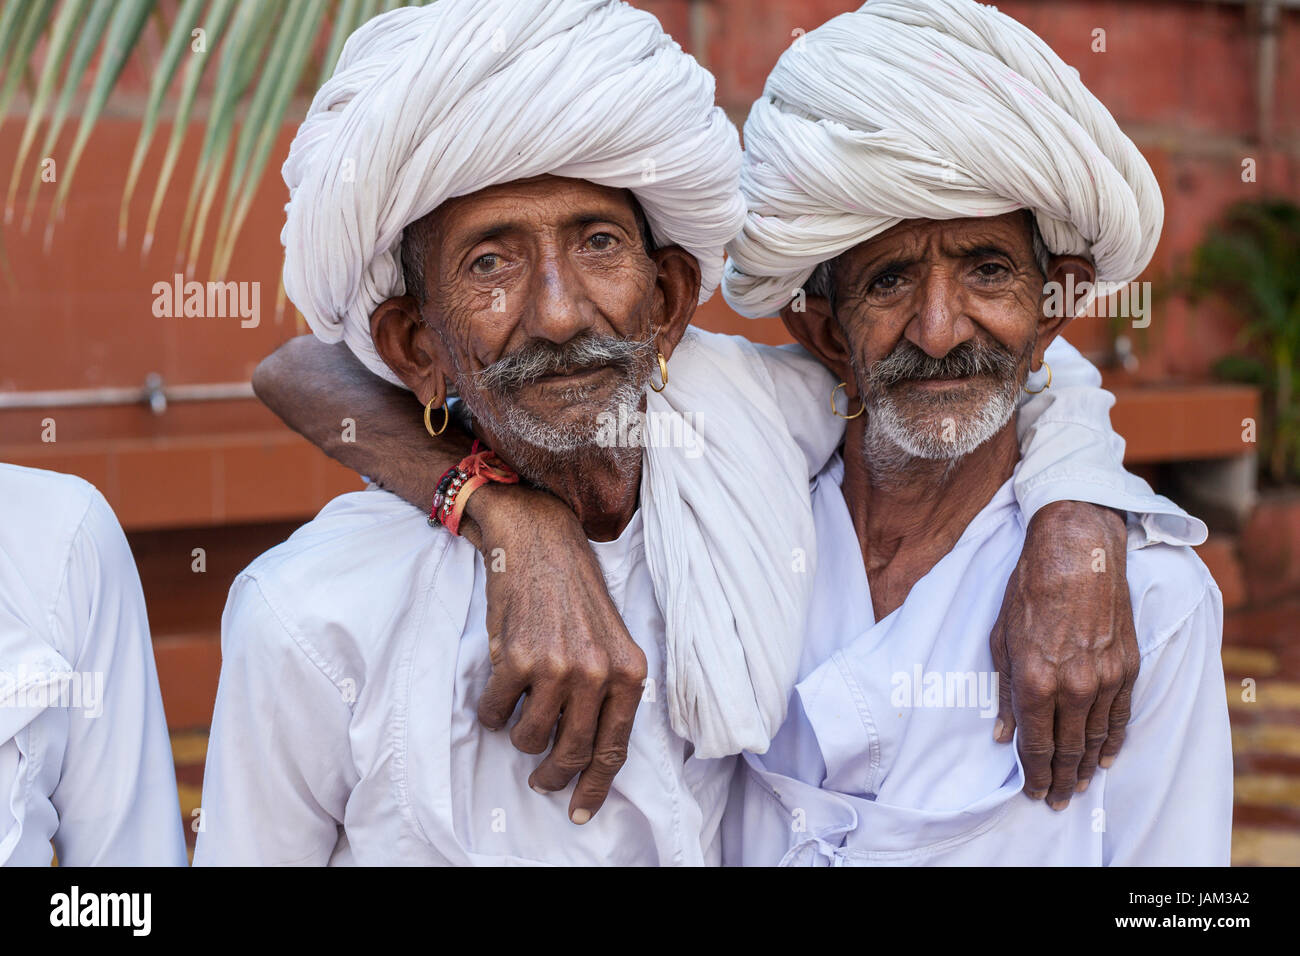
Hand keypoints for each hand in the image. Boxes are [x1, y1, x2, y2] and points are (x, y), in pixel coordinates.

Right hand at [462, 484, 646, 824]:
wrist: (540, 543)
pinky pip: (497, 713)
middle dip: (553, 775)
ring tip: (520, 717)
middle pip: (572, 753)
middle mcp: (597, 673)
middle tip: (541, 778)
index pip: (614, 748)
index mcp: (628, 673)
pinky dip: (493, 713)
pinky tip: (498, 694)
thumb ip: (609, 691)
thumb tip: (590, 751)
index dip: (595, 787)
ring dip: (520, 737)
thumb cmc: (575, 594)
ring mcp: (557, 667)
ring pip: (529, 738)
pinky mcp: (516, 660)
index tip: (580, 811)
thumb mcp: (612, 641)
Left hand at [989, 500, 1138, 809]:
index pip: (1035, 744)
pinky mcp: (1128, 666)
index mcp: (1033, 680)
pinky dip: (1114, 741)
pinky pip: (1122, 716)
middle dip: (1060, 780)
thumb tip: (1001, 734)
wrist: (1077, 552)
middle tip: (1057, 801)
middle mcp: (1071, 686)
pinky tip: (1106, 758)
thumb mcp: (1000, 639)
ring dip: (1086, 767)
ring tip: (1078, 788)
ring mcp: (1104, 678)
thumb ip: (1003, 692)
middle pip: (1067, 749)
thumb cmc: (1028, 590)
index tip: (1033, 792)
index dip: (1034, 774)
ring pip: (1096, 738)